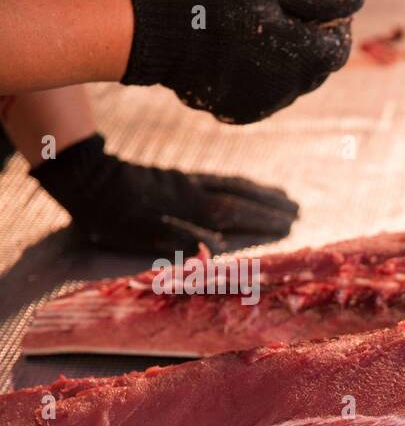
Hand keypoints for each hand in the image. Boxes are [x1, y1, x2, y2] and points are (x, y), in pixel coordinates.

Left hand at [33, 134, 298, 253]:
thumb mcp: (136, 233)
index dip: (262, 219)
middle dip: (271, 204)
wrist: (86, 178)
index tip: (289, 225)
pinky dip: (242, 184)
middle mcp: (195, 191)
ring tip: (285, 198)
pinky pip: (221, 179)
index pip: (234, 213)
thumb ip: (177, 239)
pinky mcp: (181, 177)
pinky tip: (249, 188)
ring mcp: (189, 181)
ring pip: (233, 184)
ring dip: (262, 192)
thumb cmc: (109, 215)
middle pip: (240, 195)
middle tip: (298, 211)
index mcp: (187, 207)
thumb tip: (216, 248)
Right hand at [122, 0, 363, 124]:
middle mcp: (290, 89)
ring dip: (290, 63)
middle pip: (318, 69)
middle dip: (315, 45)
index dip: (339, 28)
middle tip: (298, 19)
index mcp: (302, 57)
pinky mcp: (244, 114)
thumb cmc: (217, 4)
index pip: (339, 49)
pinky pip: (266, 96)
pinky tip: (243, 56)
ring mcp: (266, 106)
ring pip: (294, 85)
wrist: (160, 36)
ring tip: (265, 35)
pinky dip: (264, 78)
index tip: (328, 10)